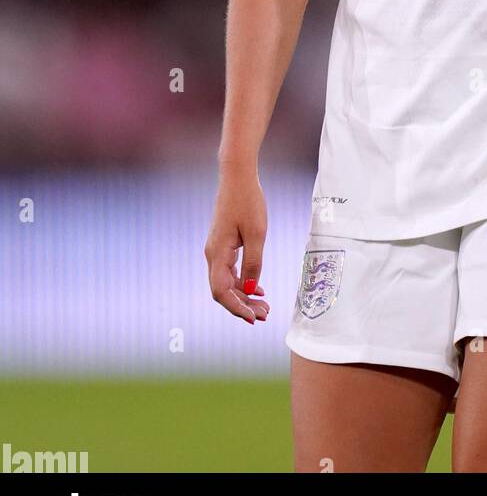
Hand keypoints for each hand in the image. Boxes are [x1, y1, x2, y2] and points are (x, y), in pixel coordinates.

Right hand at [205, 169, 270, 324]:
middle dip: (243, 306)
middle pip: (223, 291)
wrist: (237, 177)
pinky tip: (257, 288)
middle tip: (265, 314)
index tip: (254, 318)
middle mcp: (212, 255)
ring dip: (244, 295)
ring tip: (264, 305)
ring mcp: (216, 250)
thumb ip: (253, 263)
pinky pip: (229, 271)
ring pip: (226, 282)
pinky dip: (242, 282)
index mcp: (217, 254)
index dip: (236, 308)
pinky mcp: (223, 244)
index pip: (221, 292)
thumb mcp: (257, 234)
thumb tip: (250, 289)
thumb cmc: (248, 202)